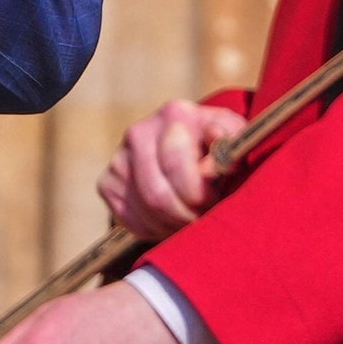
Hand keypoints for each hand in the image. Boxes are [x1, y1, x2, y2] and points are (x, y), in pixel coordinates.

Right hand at [96, 99, 247, 239]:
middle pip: (157, 194)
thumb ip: (231, 141)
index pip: (176, 164)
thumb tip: (216, 139)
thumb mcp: (235, 139)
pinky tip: (171, 219)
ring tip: (191, 219)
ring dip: (173, 225)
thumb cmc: (218, 147)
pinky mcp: (107, 182)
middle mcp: (140, 131)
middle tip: (203, 218)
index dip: (199, 193)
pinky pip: (128, 220)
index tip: (215, 200)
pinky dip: (154, 229)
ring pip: (145, 211)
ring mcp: (119, 157)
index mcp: (175, 114)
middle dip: (185, 215)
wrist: (191, 149)